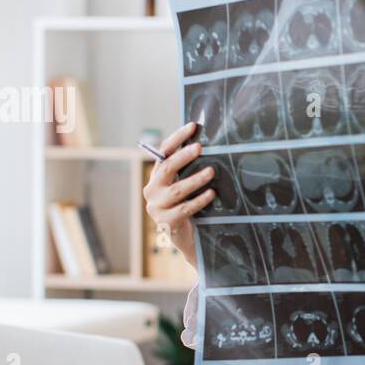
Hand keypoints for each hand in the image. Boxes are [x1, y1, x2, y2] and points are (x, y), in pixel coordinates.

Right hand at [142, 122, 215, 264]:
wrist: (187, 237)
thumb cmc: (188, 206)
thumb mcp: (186, 186)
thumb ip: (188, 169)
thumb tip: (205, 145)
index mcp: (156, 176)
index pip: (163, 152)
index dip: (177, 138)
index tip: (192, 127)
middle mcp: (152, 189)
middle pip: (167, 168)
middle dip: (183, 156)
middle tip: (199, 147)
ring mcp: (156, 206)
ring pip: (177, 190)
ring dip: (195, 179)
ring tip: (211, 171)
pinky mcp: (166, 221)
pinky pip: (185, 208)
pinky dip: (199, 200)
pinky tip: (212, 194)